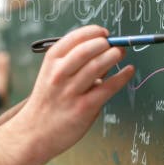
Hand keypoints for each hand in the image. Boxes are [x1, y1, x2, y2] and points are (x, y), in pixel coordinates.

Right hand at [13, 25, 134, 158]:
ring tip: (120, 53)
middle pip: (87, 49)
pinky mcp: (84, 107)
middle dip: (105, 43)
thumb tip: (104, 49)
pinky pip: (108, 88)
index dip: (93, 32)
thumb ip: (74, 63)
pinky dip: (122, 76)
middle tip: (115, 44)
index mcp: (51, 61)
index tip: (104, 33)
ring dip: (114, 55)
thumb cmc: (48, 101)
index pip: (75, 38)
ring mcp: (71, 91)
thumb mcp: (52, 75)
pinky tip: (129, 71)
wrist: (34, 132)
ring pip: (98, 66)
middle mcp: (60, 74)